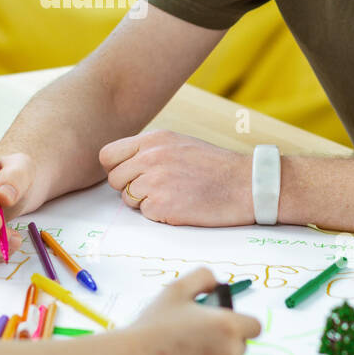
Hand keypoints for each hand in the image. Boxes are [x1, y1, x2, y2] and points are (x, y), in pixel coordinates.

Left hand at [100, 130, 253, 225]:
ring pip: (128, 198)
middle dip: (129, 187)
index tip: (129, 175)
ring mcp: (154, 182)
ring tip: (173, 196)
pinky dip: (159, 214)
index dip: (116, 168)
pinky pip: (145, 214)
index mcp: (153, 139)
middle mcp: (150, 157)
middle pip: (115, 179)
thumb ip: (149, 150)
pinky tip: (180, 206)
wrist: (246, 185)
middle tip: (155, 189)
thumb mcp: (179, 143)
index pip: (108, 155)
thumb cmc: (215, 166)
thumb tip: (125, 164)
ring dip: (145, 202)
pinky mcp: (162, 206)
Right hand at [125, 268, 261, 354]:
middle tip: (198, 334)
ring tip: (188, 350)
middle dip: (225, 338)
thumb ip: (203, 277)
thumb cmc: (154, 324)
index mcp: (228, 325)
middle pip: (241, 344)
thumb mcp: (177, 288)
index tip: (225, 322)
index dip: (240, 322)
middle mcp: (231, 352)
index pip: (254, 326)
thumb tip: (216, 282)